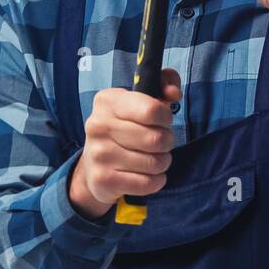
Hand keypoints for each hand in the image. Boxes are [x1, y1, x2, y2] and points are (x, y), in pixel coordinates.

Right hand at [69, 68, 180, 219]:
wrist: (94, 165)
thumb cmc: (126, 126)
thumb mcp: (141, 100)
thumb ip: (163, 85)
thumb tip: (174, 93)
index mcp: (107, 101)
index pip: (151, 110)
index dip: (165, 117)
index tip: (163, 120)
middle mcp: (98, 125)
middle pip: (156, 139)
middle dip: (167, 141)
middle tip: (160, 142)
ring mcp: (98, 154)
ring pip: (154, 163)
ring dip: (162, 162)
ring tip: (154, 157)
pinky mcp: (103, 180)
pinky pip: (147, 183)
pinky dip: (156, 180)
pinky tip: (148, 174)